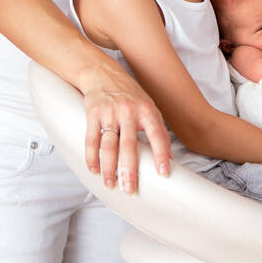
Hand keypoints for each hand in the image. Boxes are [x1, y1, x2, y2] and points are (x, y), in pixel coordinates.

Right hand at [80, 67, 171, 193]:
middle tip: (130, 189)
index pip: (157, 135)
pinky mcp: (93, 113)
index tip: (163, 173)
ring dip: (109, 168)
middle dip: (129, 170)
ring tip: (111, 184)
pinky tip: (94, 170)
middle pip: (129, 146)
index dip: (161, 155)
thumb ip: (158, 131)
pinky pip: (91, 139)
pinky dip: (91, 157)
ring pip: (108, 146)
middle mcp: (129, 111)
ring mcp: (109, 113)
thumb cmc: (130, 95)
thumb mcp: (149, 108)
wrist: (103, 73)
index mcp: (147, 111)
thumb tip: (170, 157)